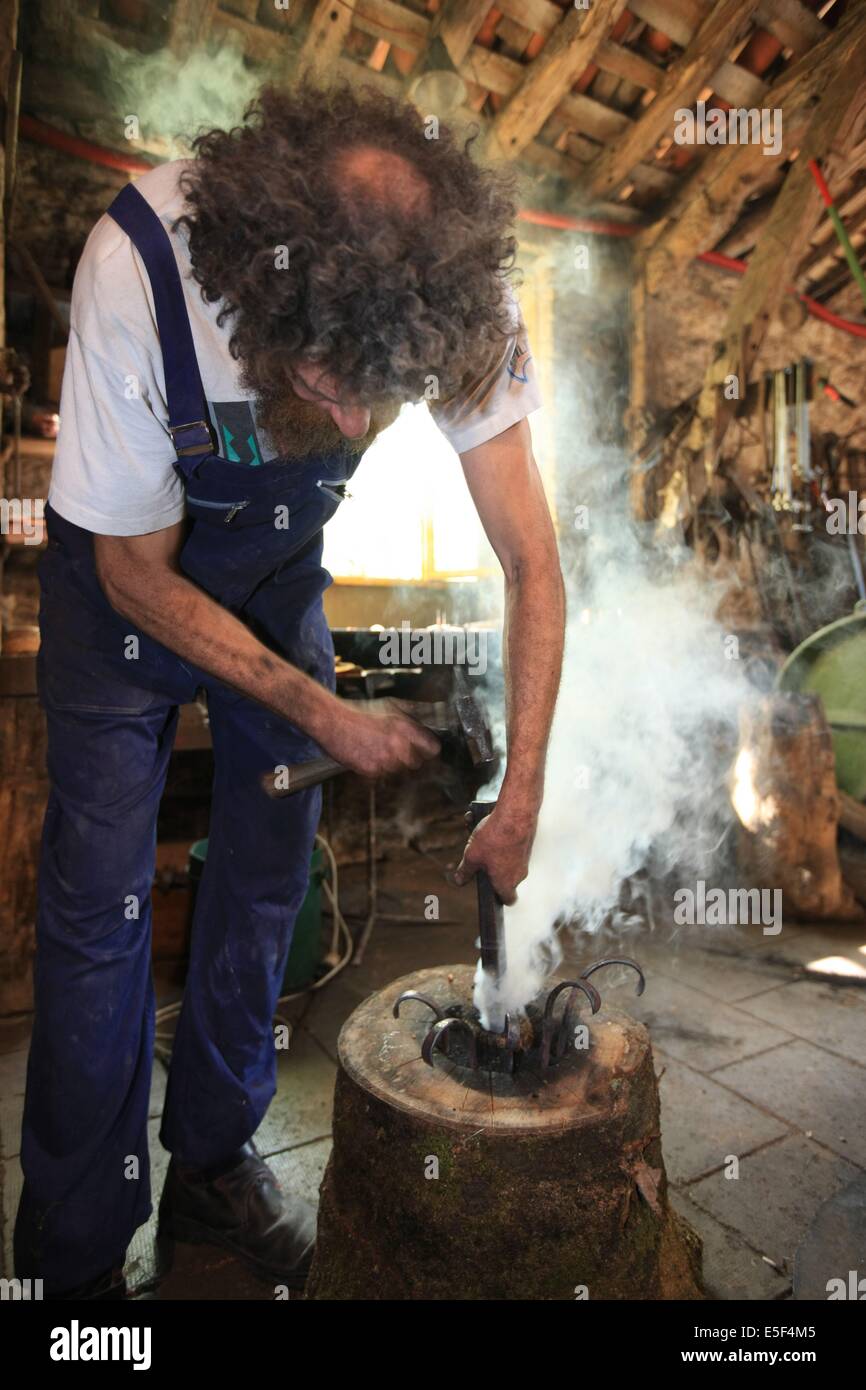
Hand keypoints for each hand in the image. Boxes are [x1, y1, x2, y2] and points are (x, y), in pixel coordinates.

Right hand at [317, 698, 440, 777]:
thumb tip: (434, 712)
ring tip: (377, 749)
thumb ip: (414, 712)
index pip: (433, 748)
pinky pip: (381, 776)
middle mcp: (398, 745)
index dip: (430, 750)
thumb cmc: (359, 712)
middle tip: (395, 748)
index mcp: (405, 727)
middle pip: (417, 763)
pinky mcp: (370, 771)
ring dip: (391, 764)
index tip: (427, 751)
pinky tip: (367, 754)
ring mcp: (384, 760)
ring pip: (398, 771)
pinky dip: (376, 768)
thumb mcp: (391, 705)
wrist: (332, 721)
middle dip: (409, 758)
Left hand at [452, 803, 536, 904]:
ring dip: (492, 849)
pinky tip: (488, 825)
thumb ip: (465, 871)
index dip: (499, 898)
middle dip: (489, 867)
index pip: (508, 899)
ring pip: (505, 857)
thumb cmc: (495, 838)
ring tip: (477, 834)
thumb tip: (458, 882)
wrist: (516, 813)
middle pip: (503, 876)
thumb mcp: (472, 856)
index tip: (490, 892)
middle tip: (477, 856)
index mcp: (507, 882)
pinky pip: (510, 844)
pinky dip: (500, 837)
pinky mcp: (526, 843)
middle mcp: (519, 873)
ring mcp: (524, 858)